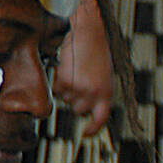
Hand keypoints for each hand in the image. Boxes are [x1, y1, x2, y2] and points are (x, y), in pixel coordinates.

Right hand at [52, 0, 114, 136]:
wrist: (88, 29)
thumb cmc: (95, 47)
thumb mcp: (103, 73)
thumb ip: (98, 90)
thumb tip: (87, 107)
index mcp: (107, 91)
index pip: (101, 119)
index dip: (93, 129)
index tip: (85, 133)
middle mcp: (94, 93)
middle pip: (78, 110)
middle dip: (75, 99)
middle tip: (77, 80)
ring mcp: (79, 88)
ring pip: (65, 99)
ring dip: (65, 88)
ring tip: (73, 70)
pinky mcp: (65, 81)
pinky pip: (55, 89)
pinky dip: (56, 80)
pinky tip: (65, 67)